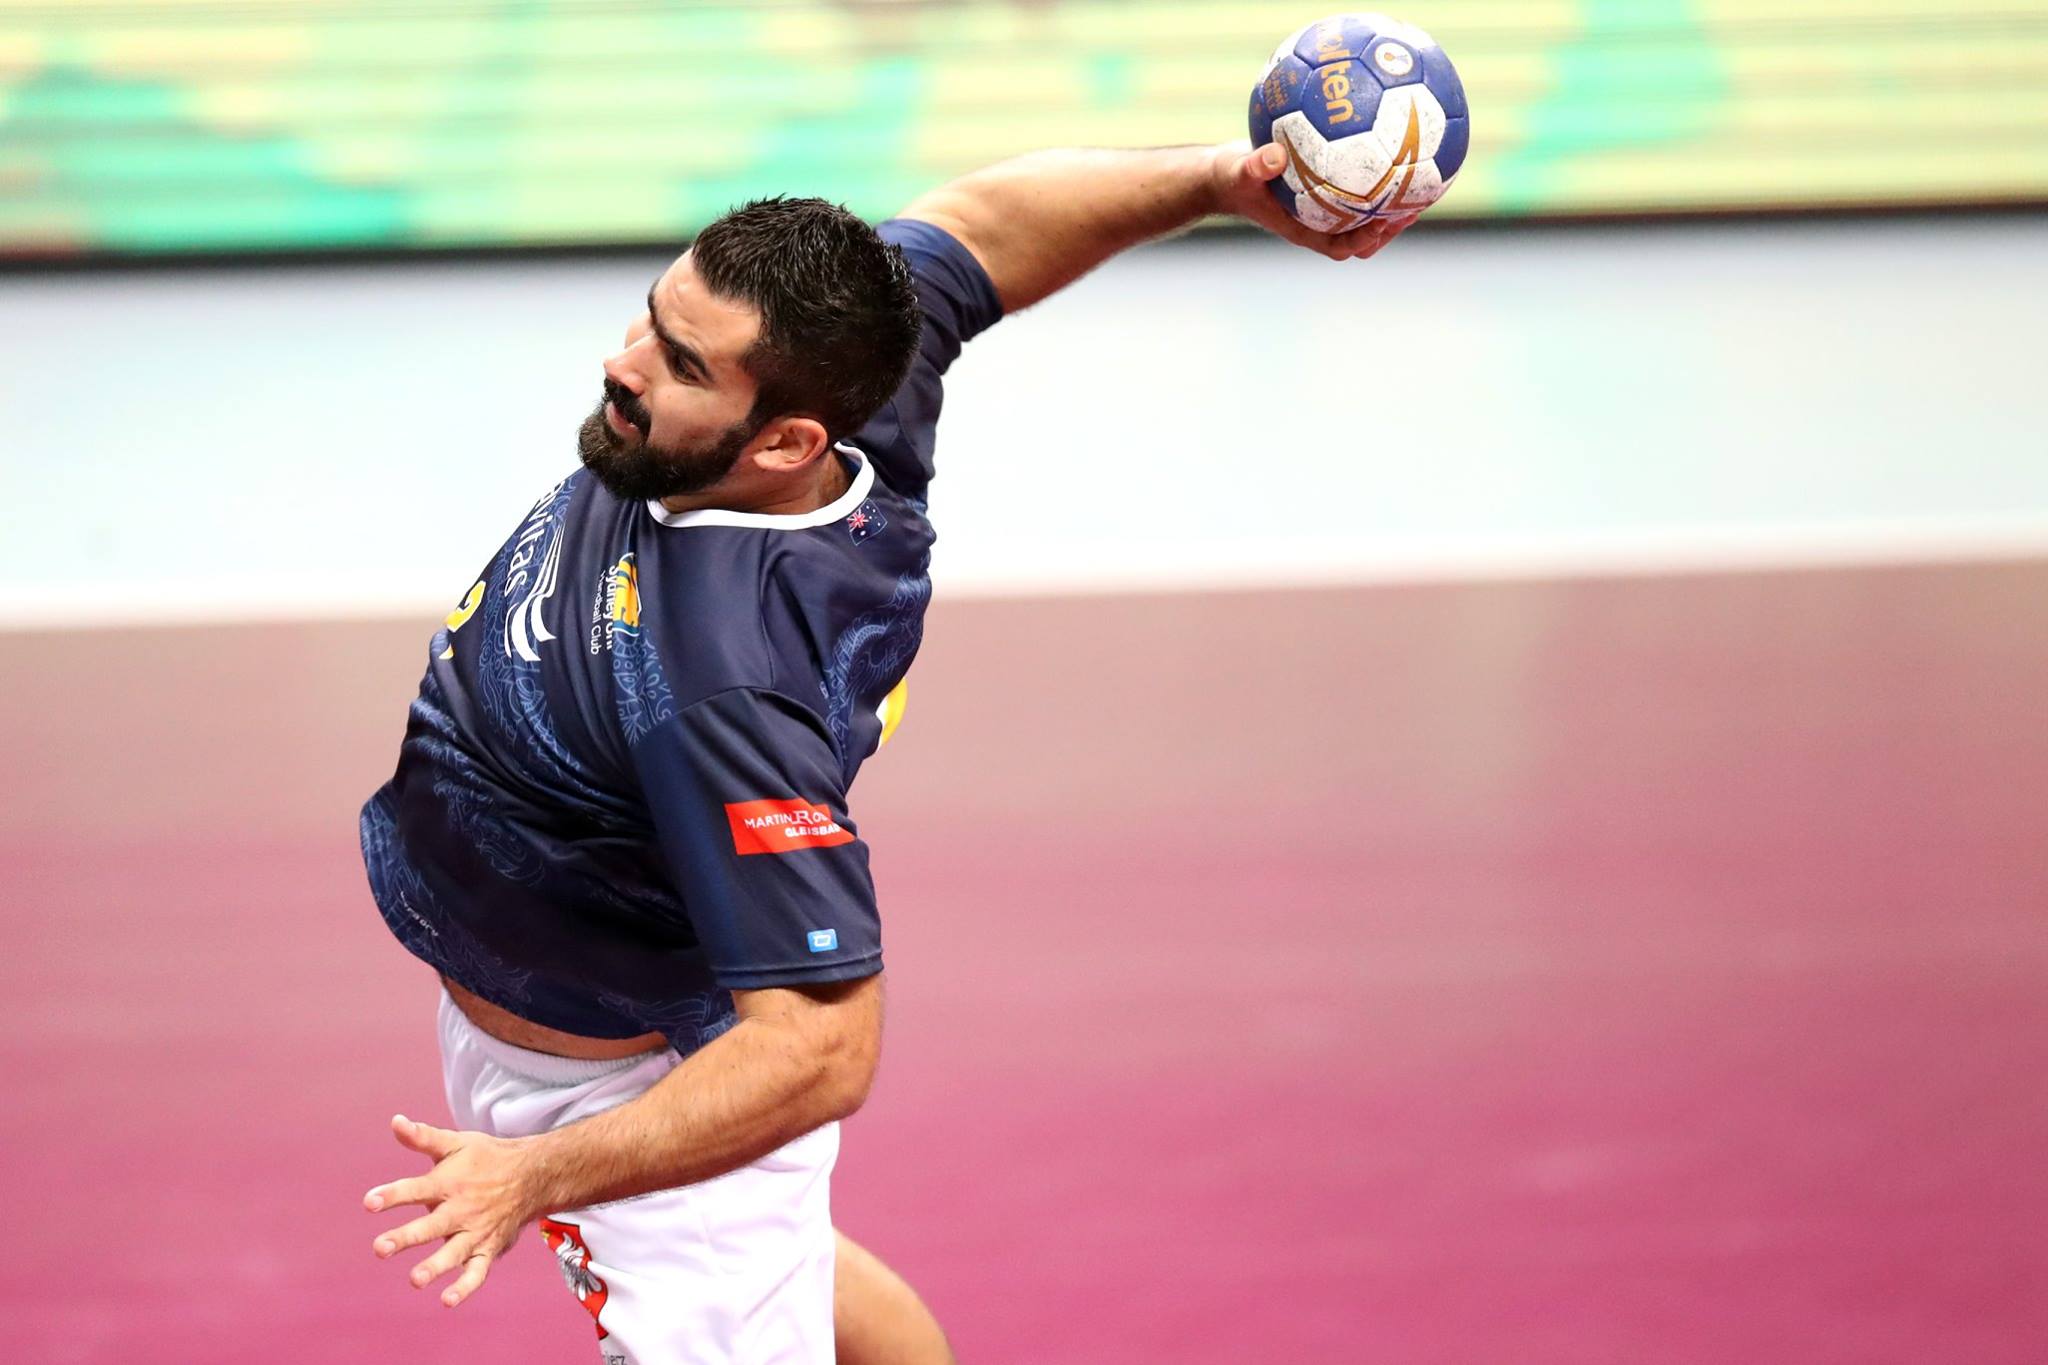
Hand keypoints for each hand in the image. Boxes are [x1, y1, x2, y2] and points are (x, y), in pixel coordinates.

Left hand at [363, 1113, 543, 1307]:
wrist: (533, 1175)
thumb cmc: (486, 1158)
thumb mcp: (456, 1142)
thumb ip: (423, 1137)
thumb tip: (394, 1121)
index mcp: (450, 1182)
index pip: (417, 1189)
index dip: (393, 1195)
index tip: (369, 1202)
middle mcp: (462, 1209)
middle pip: (431, 1225)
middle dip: (406, 1237)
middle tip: (380, 1247)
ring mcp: (476, 1232)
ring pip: (453, 1253)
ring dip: (435, 1266)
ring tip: (415, 1279)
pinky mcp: (487, 1249)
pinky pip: (477, 1272)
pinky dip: (465, 1287)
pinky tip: (447, 1301)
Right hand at [1208, 139, 1416, 261]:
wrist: (1227, 174)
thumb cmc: (1230, 178)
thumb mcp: (1237, 172)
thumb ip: (1254, 166)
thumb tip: (1275, 155)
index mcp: (1303, 229)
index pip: (1339, 246)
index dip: (1363, 241)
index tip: (1381, 225)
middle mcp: (1319, 222)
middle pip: (1364, 236)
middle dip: (1391, 226)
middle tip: (1416, 205)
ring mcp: (1326, 208)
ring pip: (1367, 213)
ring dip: (1393, 202)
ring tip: (1422, 180)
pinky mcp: (1329, 188)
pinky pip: (1359, 182)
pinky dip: (1379, 170)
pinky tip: (1394, 139)